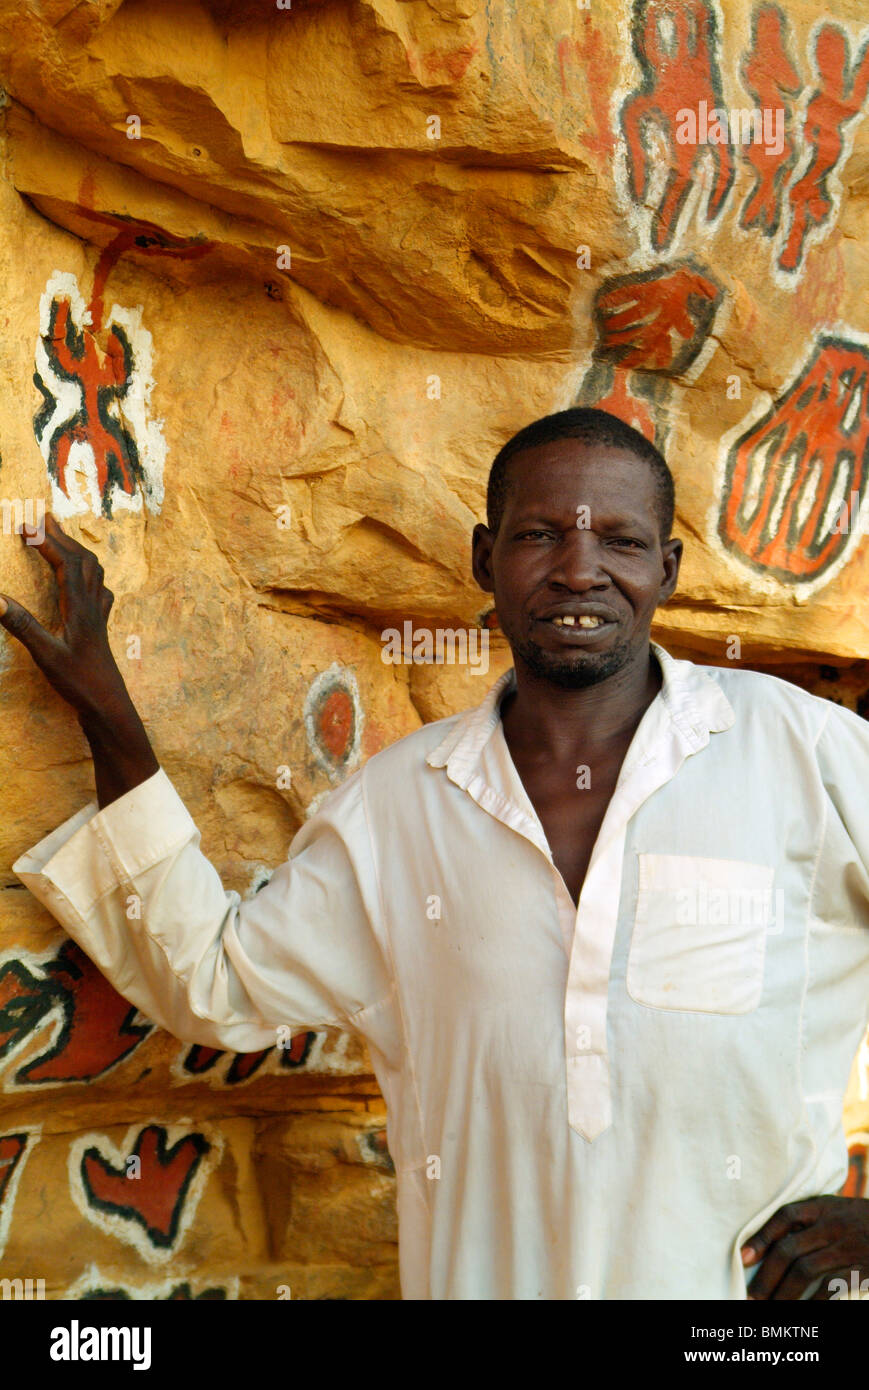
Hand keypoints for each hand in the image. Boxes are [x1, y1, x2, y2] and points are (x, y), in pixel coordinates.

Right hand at [0, 511, 123, 723]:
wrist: (109, 706)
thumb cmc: (79, 683)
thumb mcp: (45, 655)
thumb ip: (22, 625)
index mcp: (79, 608)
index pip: (66, 563)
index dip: (46, 542)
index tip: (26, 526)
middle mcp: (92, 607)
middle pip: (84, 561)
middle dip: (64, 537)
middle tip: (46, 519)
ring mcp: (99, 618)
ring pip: (95, 574)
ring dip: (79, 552)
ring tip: (64, 540)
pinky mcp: (100, 630)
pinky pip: (100, 592)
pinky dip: (91, 576)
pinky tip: (89, 583)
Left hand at [741, 1196, 868, 1299]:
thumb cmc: (860, 1219)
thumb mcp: (835, 1208)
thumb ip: (808, 1219)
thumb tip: (768, 1242)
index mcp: (822, 1206)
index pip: (785, 1216)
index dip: (761, 1236)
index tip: (743, 1258)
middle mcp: (832, 1226)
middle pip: (791, 1250)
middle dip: (767, 1275)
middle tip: (750, 1294)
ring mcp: (847, 1249)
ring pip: (806, 1272)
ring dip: (783, 1293)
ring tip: (768, 1307)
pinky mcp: (860, 1270)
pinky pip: (830, 1288)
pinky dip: (812, 1302)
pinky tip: (800, 1311)